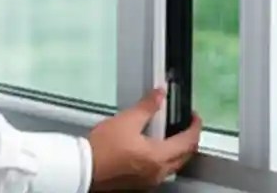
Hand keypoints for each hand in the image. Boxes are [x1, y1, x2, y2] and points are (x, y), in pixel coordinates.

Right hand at [87, 88, 201, 190]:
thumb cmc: (102, 148)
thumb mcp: (127, 120)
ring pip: (173, 165)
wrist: (81, 168)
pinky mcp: (137, 184)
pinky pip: (159, 171)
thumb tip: (160, 94)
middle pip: (184, 156)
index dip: (195, 126)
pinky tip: (153, 148)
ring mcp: (148, 181)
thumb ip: (148, 106)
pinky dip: (163, 159)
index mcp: (159, 157)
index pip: (189, 142)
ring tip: (170, 134)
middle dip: (189, 139)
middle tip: (185, 125)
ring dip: (177, 150)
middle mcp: (157, 173)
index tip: (194, 117)